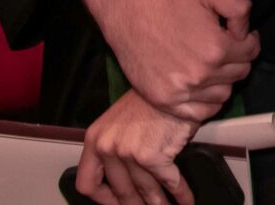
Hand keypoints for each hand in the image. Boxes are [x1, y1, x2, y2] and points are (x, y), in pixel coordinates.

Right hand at [71, 0, 259, 121]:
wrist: (129, 12)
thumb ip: (240, 8)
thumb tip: (246, 33)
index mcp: (216, 49)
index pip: (252, 52)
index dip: (249, 40)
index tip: (239, 35)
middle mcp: (201, 75)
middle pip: (240, 73)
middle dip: (237, 58)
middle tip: (224, 47)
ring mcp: (182, 92)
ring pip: (223, 94)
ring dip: (223, 80)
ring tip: (212, 64)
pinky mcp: (165, 101)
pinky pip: (201, 113)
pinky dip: (207, 102)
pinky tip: (203, 86)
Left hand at [74, 90, 197, 204]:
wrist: (172, 82)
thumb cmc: (151, 98)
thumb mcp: (120, 121)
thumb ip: (115, 146)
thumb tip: (125, 175)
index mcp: (95, 140)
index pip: (88, 184)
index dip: (103, 199)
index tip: (117, 203)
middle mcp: (108, 149)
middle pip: (121, 192)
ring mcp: (130, 154)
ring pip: (146, 191)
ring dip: (159, 204)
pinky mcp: (153, 156)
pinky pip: (169, 183)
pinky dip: (181, 195)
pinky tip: (187, 201)